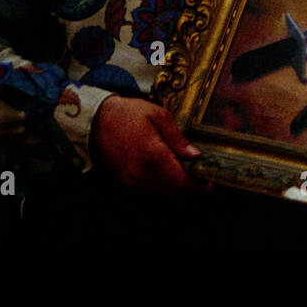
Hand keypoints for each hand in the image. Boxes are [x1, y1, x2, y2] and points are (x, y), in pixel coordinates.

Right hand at [92, 95, 209, 193]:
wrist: (98, 121)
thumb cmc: (130, 114)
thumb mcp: (159, 116)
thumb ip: (177, 138)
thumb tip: (195, 155)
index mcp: (152, 154)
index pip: (180, 180)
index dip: (197, 185)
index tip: (208, 182)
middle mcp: (142, 172)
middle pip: (174, 190)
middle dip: (190, 187)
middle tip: (202, 177)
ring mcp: (133, 179)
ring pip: (163, 192)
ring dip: (178, 187)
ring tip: (188, 173)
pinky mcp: (127, 182)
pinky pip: (151, 189)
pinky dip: (164, 185)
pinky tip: (170, 172)